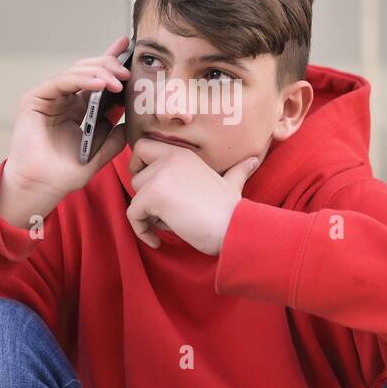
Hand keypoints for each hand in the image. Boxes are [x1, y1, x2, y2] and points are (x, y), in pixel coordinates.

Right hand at [0, 36, 131, 227]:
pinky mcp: (34, 99)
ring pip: (77, 72)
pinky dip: (82, 80)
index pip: (96, 79)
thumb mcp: (99, 154)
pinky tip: (101, 84)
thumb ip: (114, 138)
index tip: (130, 48)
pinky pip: (62, 82)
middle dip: (110, 65)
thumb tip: (131, 122)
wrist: (41, 188)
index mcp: (76, 108)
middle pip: (88, 71)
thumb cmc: (64, 174)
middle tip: (129, 69)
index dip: (111, 61)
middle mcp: (62, 99)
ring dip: (101, 73)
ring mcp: (48, 97)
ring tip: (119, 80)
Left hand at [126, 137, 260, 254]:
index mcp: (183, 153)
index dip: (139, 165)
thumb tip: (253, 161)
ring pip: (134, 195)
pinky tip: (157, 240)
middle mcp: (170, 158)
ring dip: (148, 214)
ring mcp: (160, 175)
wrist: (234, 228)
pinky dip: (141, 231)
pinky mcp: (154, 195)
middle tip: (165, 211)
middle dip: (145, 196)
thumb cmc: (231, 212)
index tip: (151, 187)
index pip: (142, 146)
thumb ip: (236, 171)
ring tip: (173, 222)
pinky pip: (132, 215)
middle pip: (135, 175)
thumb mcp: (232, 184)